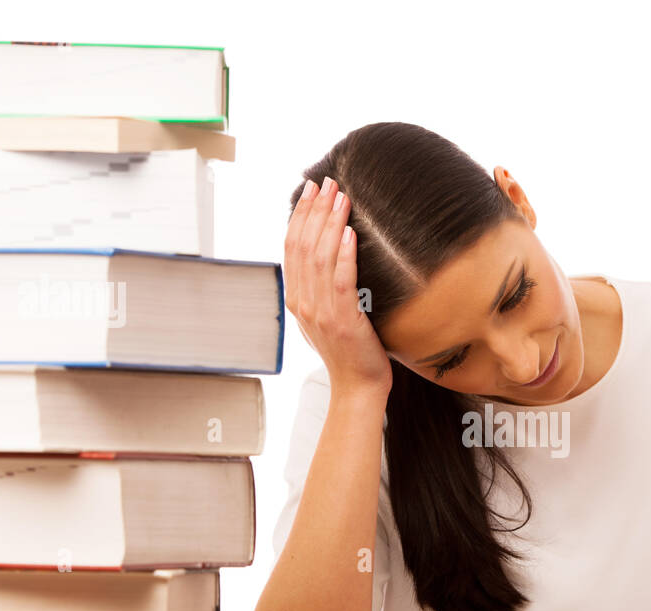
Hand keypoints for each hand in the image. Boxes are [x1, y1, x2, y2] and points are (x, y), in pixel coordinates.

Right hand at [283, 175, 392, 397]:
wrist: (358, 388)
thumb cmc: (350, 352)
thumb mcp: (326, 316)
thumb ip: (320, 289)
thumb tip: (327, 255)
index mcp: (296, 299)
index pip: (292, 247)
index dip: (300, 215)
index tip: (312, 189)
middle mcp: (303, 303)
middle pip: (303, 246)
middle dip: (315, 210)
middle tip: (328, 182)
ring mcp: (321, 312)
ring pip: (319, 258)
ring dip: (330, 223)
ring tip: (342, 198)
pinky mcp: (342, 320)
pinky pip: (341, 281)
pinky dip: (344, 254)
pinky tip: (350, 233)